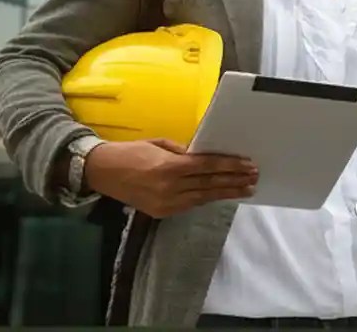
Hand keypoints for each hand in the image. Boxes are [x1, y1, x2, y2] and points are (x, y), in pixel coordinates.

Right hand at [83, 139, 257, 218]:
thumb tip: (206, 157)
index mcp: (169, 167)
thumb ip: (184, 153)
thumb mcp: (160, 145)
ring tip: (246, 189)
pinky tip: (221, 195)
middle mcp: (170, 188)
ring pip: (203, 198)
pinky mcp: (161, 212)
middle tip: (254, 178)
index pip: (208, 167)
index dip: (230, 167)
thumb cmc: (131, 152)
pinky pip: (190, 205)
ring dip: (226, 193)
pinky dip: (206, 199)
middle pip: (210, 184)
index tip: (248, 166)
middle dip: (234, 181)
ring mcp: (165, 203)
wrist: (101, 172)